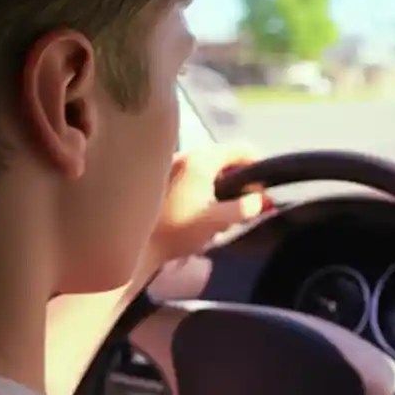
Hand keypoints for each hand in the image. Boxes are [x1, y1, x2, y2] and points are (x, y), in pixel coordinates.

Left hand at [145, 144, 268, 268]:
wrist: (131, 245)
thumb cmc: (176, 231)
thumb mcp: (218, 222)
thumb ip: (246, 208)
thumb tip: (259, 199)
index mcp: (202, 159)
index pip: (242, 148)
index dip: (259, 167)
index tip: (263, 189)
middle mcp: (186, 153)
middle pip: (225, 157)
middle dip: (239, 178)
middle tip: (245, 202)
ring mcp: (170, 162)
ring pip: (208, 165)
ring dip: (221, 182)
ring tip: (222, 209)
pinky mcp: (160, 176)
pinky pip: (192, 172)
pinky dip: (203, 184)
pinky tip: (199, 208)